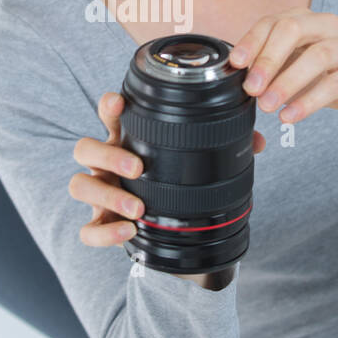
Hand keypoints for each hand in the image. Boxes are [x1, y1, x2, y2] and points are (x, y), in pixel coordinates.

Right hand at [70, 92, 266, 255]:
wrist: (170, 235)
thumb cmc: (175, 187)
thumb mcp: (195, 166)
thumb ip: (223, 151)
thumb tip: (257, 142)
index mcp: (127, 142)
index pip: (109, 116)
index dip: (109, 106)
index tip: (118, 101)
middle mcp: (107, 166)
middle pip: (85, 148)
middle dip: (108, 154)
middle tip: (137, 166)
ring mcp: (100, 195)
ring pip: (80, 185)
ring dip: (108, 194)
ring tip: (138, 208)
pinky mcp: (100, 224)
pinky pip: (87, 230)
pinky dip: (104, 232)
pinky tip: (128, 232)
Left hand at [228, 8, 337, 141]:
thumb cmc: (325, 76)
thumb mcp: (293, 67)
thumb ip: (270, 68)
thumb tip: (241, 80)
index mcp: (305, 19)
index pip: (273, 22)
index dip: (252, 41)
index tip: (236, 64)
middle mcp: (328, 25)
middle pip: (293, 30)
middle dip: (268, 60)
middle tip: (251, 88)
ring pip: (315, 57)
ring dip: (286, 83)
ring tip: (267, 105)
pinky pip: (333, 84)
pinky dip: (308, 102)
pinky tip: (290, 116)